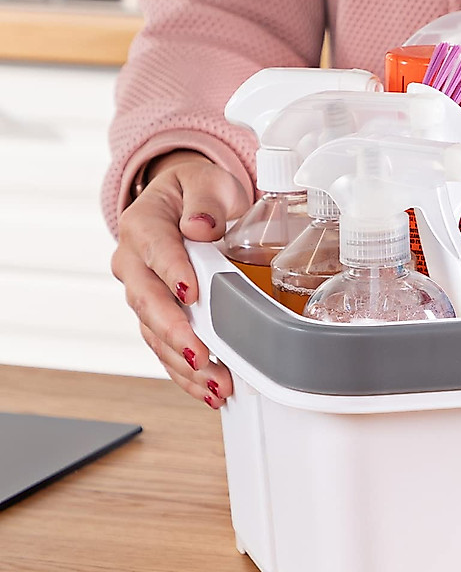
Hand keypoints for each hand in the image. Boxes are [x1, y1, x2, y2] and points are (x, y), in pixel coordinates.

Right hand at [111, 151, 249, 407]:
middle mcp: (134, 262)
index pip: (155, 250)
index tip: (191, 294)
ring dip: (183, 362)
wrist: (190, 205)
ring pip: (153, 332)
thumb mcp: (206, 181)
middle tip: (201, 354)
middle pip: (148, 301)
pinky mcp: (156, 316)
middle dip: (175, 332)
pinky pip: (164, 347)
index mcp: (144, 224)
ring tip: (215, 384)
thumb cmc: (199, 192)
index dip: (173, 272)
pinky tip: (205, 390)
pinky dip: (183, 372)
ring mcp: (142, 292)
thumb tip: (199, 226)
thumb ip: (205, 201)